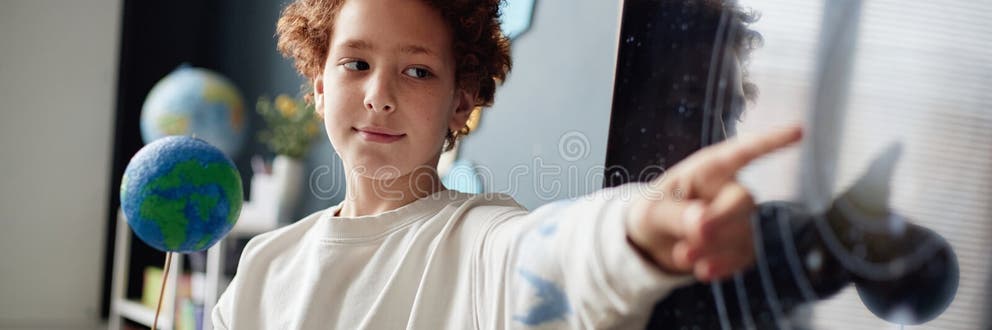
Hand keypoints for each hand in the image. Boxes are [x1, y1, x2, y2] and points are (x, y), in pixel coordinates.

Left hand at [626, 125, 802, 281]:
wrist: (654, 242)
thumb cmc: (655, 212)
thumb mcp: (653, 210)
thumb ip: (675, 214)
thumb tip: (701, 223)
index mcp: (709, 169)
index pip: (744, 152)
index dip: (771, 141)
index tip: (799, 130)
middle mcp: (730, 190)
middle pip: (744, 200)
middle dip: (721, 220)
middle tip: (695, 233)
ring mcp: (740, 219)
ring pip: (743, 234)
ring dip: (713, 248)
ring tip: (681, 255)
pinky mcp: (741, 246)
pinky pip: (743, 257)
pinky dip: (723, 266)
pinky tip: (703, 271)